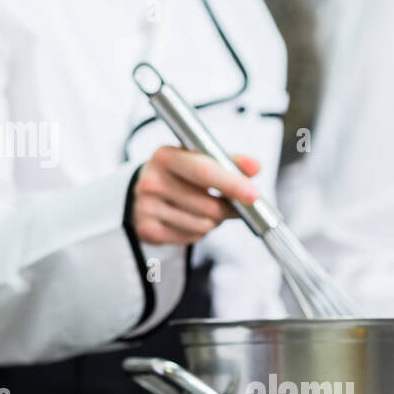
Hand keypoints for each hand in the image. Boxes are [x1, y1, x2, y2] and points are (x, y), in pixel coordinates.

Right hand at [132, 146, 260, 245]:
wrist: (139, 192)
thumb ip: (227, 160)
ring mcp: (147, 208)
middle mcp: (152, 181)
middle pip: (208, 205)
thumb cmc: (177, 173)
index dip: (232, 184)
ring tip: (204, 209)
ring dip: (214, 221)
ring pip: (204, 224)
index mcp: (165, 156)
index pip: (204, 172)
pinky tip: (189, 219)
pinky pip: (192, 237)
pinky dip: (199, 231)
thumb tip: (255, 166)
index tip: (253, 195)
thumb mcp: (197, 158)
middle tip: (233, 205)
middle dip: (228, 209)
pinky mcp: (148, 230)